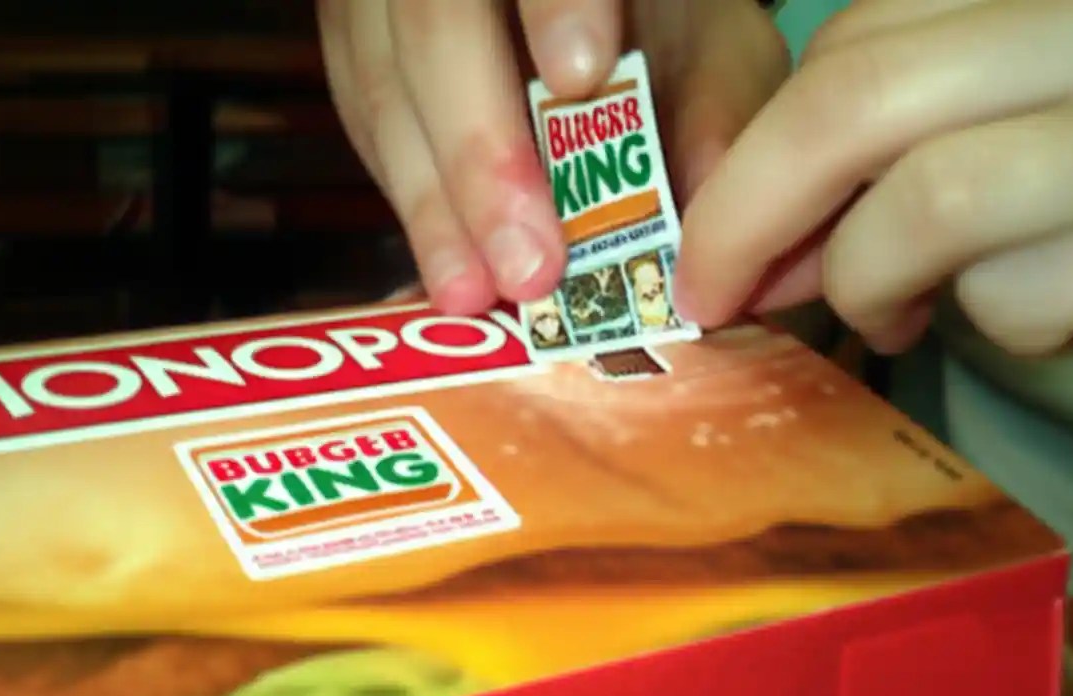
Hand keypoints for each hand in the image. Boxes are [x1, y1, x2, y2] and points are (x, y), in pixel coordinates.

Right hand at [317, 0, 788, 314]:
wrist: (591, 14)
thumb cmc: (664, 28)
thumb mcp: (715, 52)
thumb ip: (712, 115)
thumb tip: (702, 220)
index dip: (554, 5)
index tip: (581, 77)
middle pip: (435, 20)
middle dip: (481, 150)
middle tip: (529, 259)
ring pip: (380, 81)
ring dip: (433, 201)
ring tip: (475, 290)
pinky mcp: (357, 44)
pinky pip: (365, 119)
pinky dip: (410, 200)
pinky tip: (450, 267)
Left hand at [677, 0, 1072, 354]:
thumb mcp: (1004, 79)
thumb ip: (881, 133)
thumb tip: (751, 255)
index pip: (848, 48)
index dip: (749, 157)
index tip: (708, 239)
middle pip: (860, 102)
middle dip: (747, 216)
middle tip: (713, 295)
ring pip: (941, 201)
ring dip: (871, 281)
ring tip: (890, 311)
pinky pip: (1034, 297)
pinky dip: (999, 325)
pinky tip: (1041, 302)